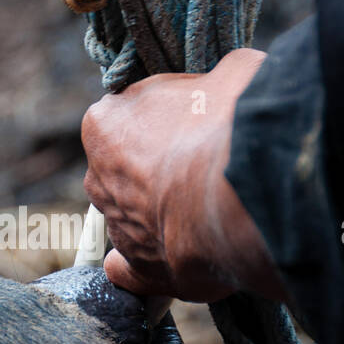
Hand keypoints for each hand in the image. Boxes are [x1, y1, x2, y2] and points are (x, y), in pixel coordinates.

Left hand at [81, 48, 285, 302]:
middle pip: (127, 169)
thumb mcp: (232, 74)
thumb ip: (214, 83)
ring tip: (211, 212)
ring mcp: (117, 226)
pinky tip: (165, 262)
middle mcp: (98, 176)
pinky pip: (127, 269)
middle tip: (208, 169)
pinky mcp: (140, 269)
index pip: (129, 116)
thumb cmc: (234, 124)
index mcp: (105, 122)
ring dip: (164, 214)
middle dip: (161, 169)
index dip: (167, 121)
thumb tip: (228, 86)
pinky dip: (141, 267)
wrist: (244, 194)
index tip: (198, 125)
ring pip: (135, 216)